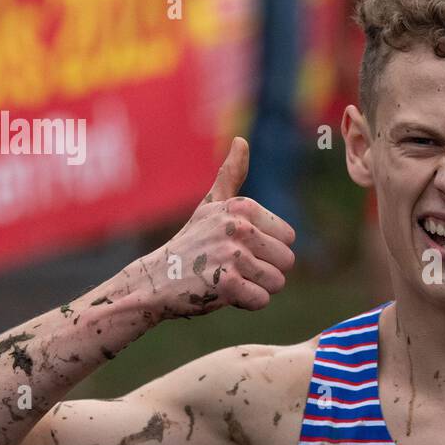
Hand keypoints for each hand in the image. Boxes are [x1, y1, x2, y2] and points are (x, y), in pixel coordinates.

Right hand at [138, 138, 295, 319]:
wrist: (155, 280)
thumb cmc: (191, 244)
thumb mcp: (211, 206)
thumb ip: (231, 175)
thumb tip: (242, 140)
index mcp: (242, 207)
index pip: (289, 237)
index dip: (267, 250)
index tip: (238, 249)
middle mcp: (238, 227)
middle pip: (287, 261)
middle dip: (265, 271)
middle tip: (233, 268)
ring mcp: (232, 255)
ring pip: (277, 282)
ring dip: (256, 288)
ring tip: (227, 279)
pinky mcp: (226, 284)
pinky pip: (262, 301)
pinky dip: (246, 304)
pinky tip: (222, 294)